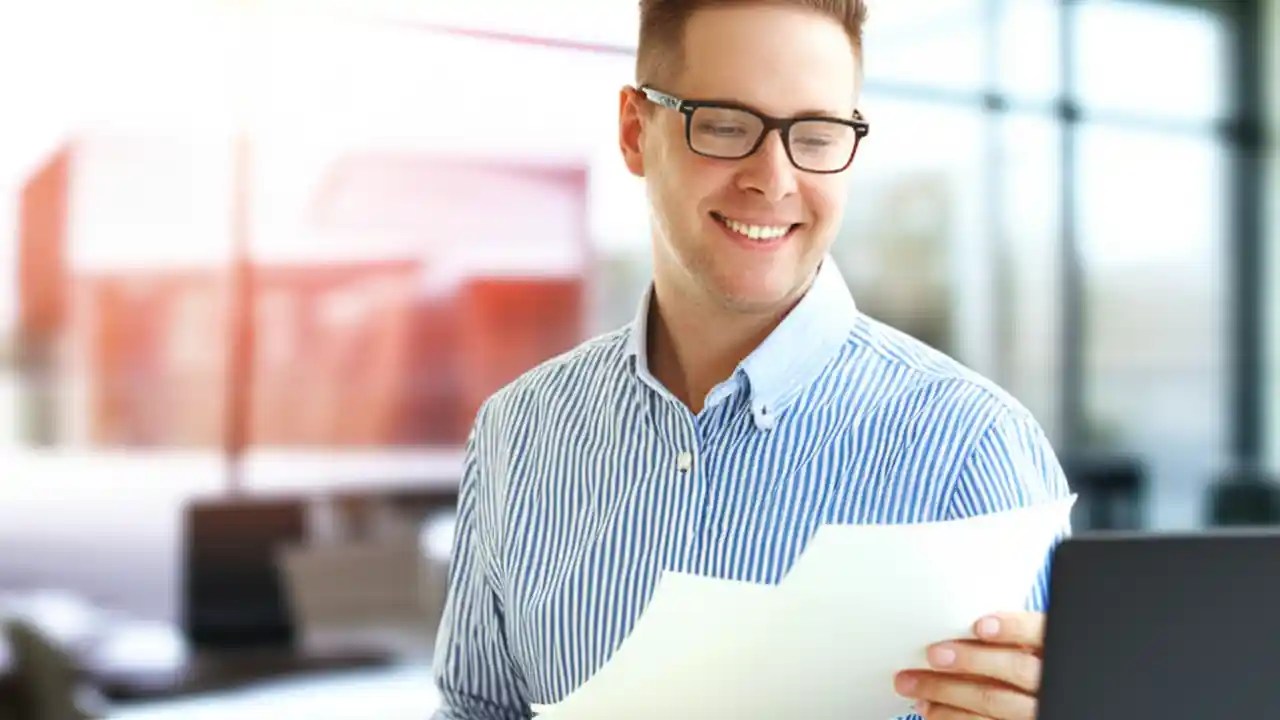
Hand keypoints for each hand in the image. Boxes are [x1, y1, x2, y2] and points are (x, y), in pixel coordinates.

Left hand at [893, 612, 1044, 719]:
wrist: (1030, 701)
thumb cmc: (1022, 667)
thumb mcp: (1025, 649)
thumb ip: (1004, 638)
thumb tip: (955, 626)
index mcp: (1053, 650)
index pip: (1040, 633)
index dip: (1014, 629)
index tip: (981, 626)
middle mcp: (1050, 682)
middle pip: (1015, 670)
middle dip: (970, 660)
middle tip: (933, 654)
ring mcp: (1035, 710)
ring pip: (995, 703)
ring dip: (947, 693)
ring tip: (913, 684)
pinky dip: (952, 717)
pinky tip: (930, 710)